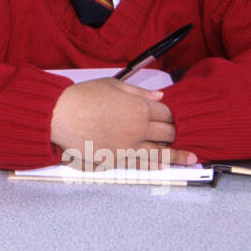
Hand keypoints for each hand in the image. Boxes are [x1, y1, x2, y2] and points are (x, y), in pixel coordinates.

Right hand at [50, 77, 195, 168]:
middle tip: (179, 135)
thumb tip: (158, 96)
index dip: (170, 115)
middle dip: (174, 133)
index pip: (165, 112)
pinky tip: (162, 166)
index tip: (171, 117)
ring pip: (160, 153)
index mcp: (139, 107)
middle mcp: (139, 128)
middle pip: (167, 133)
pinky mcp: (117, 159)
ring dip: (177, 155)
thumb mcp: (112, 84)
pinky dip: (154, 165)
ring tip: (189, 159)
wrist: (61, 116)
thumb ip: (138, 91)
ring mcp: (129, 146)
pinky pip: (141, 163)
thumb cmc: (82, 98)